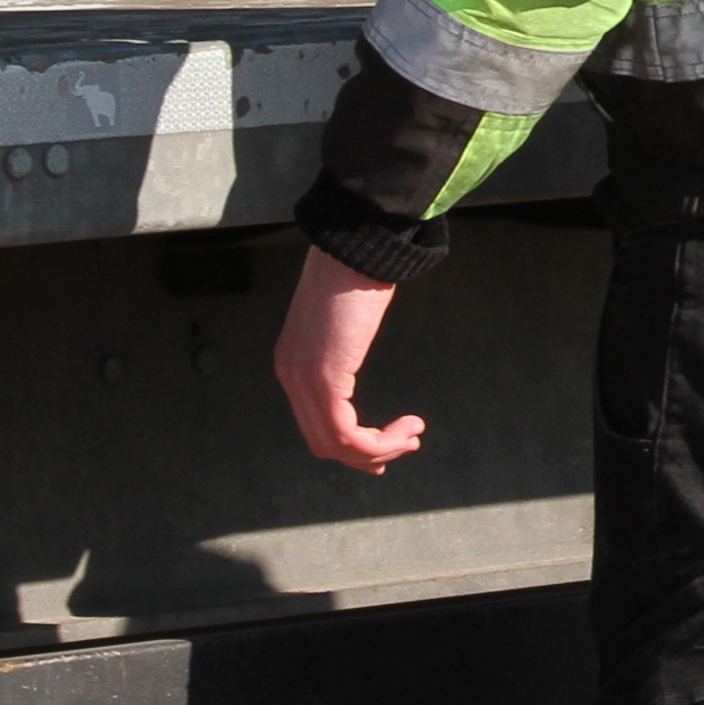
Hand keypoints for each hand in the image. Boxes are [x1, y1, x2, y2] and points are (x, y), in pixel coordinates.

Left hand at [273, 247, 427, 474]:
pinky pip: (347, 435)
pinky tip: (406, 427)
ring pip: (336, 446)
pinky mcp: (323, 379)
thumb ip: (342, 336)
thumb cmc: (357, 271)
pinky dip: (379, 442)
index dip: (349, 445)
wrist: (356, 249)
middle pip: (322, 442)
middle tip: (404, 446)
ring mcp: (303, 380)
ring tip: (413, 436)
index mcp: (293, 362)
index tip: (384, 448)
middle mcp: (290, 376)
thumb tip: (355, 338)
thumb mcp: (345, 314)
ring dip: (380, 449)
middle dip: (366, 455)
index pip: (314, 422)